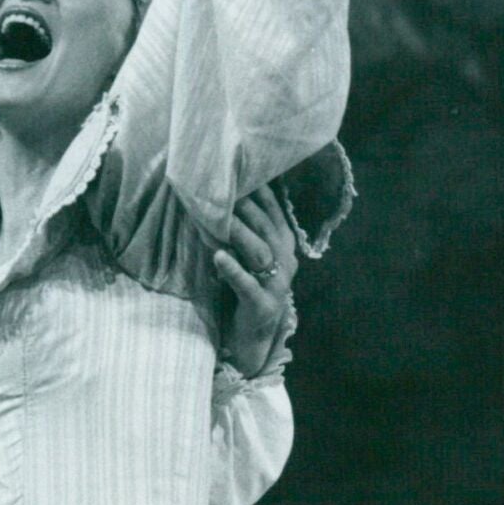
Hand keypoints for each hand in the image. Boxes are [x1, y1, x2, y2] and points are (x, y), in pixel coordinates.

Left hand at [215, 188, 298, 379]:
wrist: (251, 337)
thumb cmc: (244, 287)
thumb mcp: (246, 255)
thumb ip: (240, 229)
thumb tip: (219, 193)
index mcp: (282, 244)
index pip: (271, 210)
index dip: (257, 189)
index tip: (237, 168)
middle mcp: (285, 261)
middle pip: (265, 227)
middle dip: (244, 206)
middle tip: (221, 187)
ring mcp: (277, 284)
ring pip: (259, 252)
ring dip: (238, 233)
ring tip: (218, 217)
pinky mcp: (262, 305)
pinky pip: (247, 284)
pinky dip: (233, 269)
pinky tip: (218, 257)